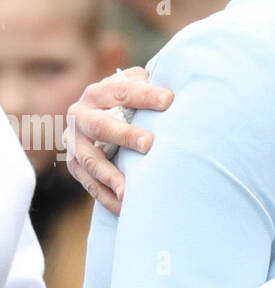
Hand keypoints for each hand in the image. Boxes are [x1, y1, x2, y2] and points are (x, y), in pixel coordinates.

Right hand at [64, 67, 172, 213]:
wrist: (100, 117)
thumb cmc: (130, 104)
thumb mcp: (137, 87)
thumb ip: (152, 84)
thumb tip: (186, 79)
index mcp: (97, 92)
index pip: (121, 91)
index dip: (145, 95)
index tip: (170, 100)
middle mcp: (80, 115)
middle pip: (100, 125)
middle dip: (123, 134)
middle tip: (149, 144)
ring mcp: (74, 142)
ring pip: (90, 160)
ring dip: (110, 175)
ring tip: (129, 191)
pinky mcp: (75, 165)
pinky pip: (90, 184)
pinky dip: (107, 197)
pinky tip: (125, 208)